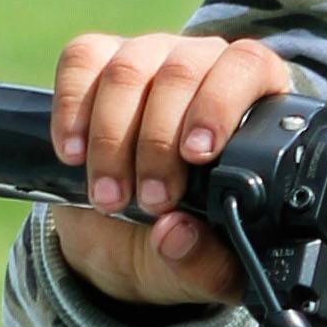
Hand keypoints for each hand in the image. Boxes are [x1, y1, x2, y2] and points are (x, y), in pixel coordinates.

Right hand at [44, 28, 295, 308]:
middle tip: (151, 200)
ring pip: (130, 69)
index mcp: (254, 101)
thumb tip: (177, 235)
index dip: (219, 105)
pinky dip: (72, 108)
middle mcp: (204, 65)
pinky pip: (82, 61)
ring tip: (109, 196)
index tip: (196, 155)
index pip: (247, 66)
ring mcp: (150, 56)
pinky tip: (74, 153)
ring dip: (113, 137)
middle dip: (158, 143)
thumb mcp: (202, 269)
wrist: (122, 237)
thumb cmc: (182, 237)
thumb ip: (202, 263)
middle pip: (183, 71)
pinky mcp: (99, 60)